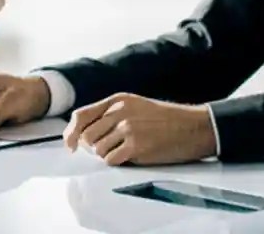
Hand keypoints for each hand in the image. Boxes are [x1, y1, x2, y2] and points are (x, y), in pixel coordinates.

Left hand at [62, 93, 215, 165]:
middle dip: (95, 148)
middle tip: (111, 149)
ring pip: (98, 150)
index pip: (82, 116)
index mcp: (117, 100)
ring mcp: (128, 128)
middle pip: (87, 137)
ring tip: (126, 151)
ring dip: (108, 155)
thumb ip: (111, 115)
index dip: (71, 133)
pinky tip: (132, 156)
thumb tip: (84, 135)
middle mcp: (119, 112)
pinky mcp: (136, 146)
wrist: (193, 127)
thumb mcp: (135, 106)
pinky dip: (118, 162)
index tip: (70, 146)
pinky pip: (111, 160)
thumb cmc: (165, 119)